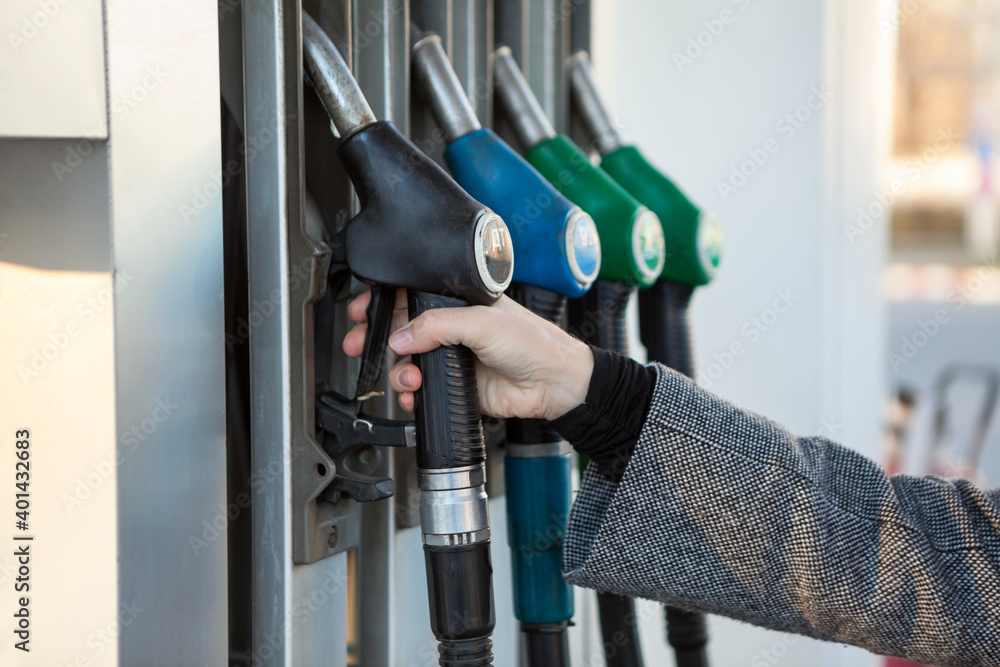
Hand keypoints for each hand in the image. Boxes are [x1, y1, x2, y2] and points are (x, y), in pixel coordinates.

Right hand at [342, 290, 593, 420]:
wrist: (555, 383)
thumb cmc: (533, 342)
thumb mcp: (481, 322)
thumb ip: (437, 325)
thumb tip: (401, 335)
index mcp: (459, 303)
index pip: (412, 296)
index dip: (384, 302)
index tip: (361, 311)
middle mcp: (454, 329)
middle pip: (402, 330)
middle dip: (376, 339)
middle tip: (357, 346)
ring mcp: (454, 359)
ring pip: (409, 363)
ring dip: (399, 371)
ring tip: (408, 377)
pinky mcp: (457, 387)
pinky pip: (423, 390)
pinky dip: (412, 394)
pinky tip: (414, 395)